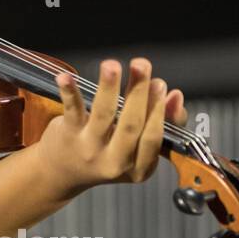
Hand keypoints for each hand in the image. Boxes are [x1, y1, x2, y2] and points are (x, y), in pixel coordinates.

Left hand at [37, 58, 187, 198]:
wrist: (63, 173)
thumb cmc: (106, 154)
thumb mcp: (138, 150)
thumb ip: (163, 123)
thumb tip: (175, 96)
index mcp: (139, 168)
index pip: (153, 138)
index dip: (159, 111)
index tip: (162, 85)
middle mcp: (114, 162)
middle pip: (131, 125)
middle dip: (139, 93)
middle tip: (142, 65)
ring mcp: (89, 149)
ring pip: (103, 114)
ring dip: (109, 87)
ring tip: (113, 65)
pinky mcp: (68, 135)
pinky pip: (72, 110)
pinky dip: (69, 92)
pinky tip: (66, 77)